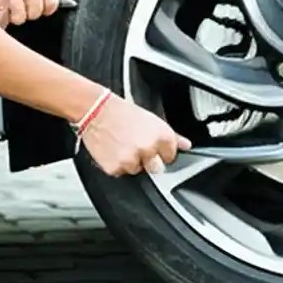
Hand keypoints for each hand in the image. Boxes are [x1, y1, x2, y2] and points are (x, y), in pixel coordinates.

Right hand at [78, 93, 192, 175]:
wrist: (96, 110)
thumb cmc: (121, 112)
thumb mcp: (151, 119)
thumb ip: (172, 136)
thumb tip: (186, 145)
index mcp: (161, 136)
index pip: (170, 156)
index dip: (161, 151)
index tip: (152, 145)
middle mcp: (148, 149)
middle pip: (156, 168)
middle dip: (148, 160)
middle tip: (135, 145)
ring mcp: (132, 160)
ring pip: (136, 170)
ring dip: (130, 162)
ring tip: (121, 144)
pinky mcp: (115, 168)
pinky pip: (120, 172)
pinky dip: (116, 164)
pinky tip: (112, 149)